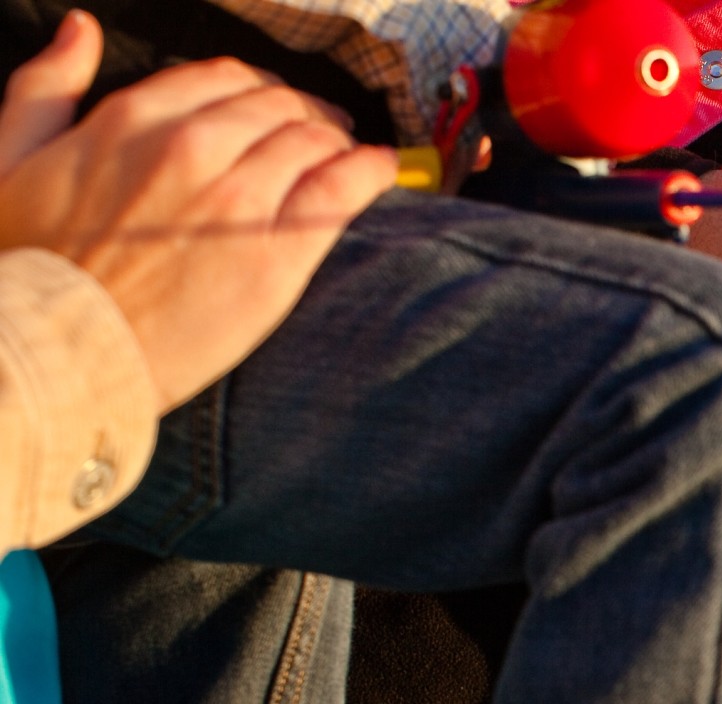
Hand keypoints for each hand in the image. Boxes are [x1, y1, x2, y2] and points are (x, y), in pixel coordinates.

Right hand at [0, 12, 397, 410]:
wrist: (64, 352)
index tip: (274, 110)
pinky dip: (371, 171)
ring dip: (340, 142)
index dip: (260, 93)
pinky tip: (382, 170)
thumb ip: (46, 87)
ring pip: (315, 141)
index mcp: (131, 120)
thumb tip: (80, 30)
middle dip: (305, 115)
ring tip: (351, 156)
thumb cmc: (29, 265)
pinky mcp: (276, 253)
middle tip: (323, 133)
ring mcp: (238, 199)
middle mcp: (190, 148)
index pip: (225, 79)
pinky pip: (342, 190)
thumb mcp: (10, 158)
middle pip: (279, 107)